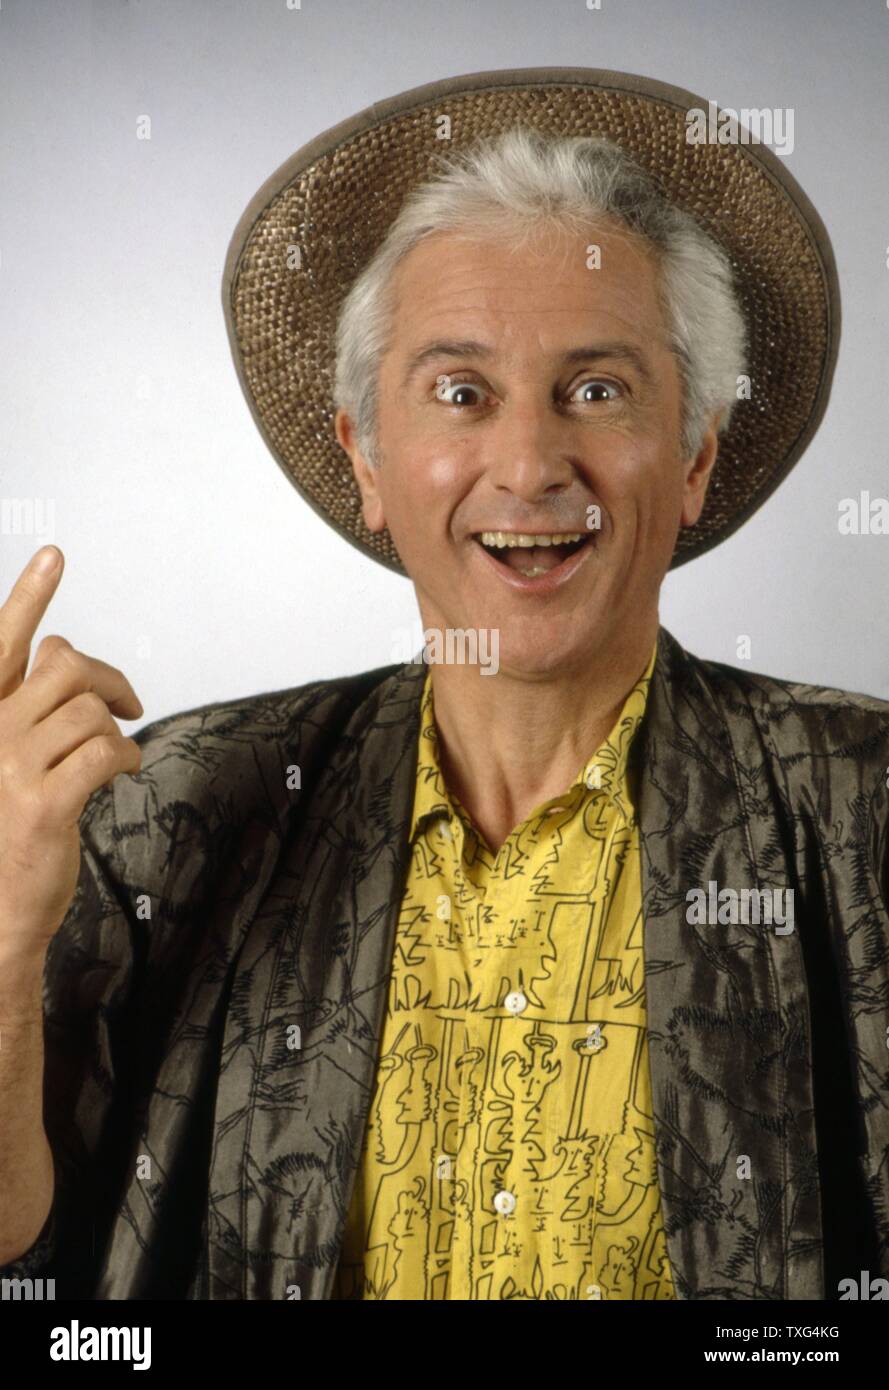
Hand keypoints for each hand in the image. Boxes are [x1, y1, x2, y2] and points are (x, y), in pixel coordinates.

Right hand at [0, 547, 142, 955]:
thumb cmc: (8, 829)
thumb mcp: (10, 759)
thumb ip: (29, 705)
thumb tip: (57, 651)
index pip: (2, 646)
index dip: (28, 597)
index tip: (55, 555)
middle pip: (67, 669)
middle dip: (110, 681)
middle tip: (130, 703)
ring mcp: (9, 768)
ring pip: (91, 712)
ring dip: (118, 729)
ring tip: (117, 753)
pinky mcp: (43, 805)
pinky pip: (106, 751)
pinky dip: (126, 756)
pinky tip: (122, 771)